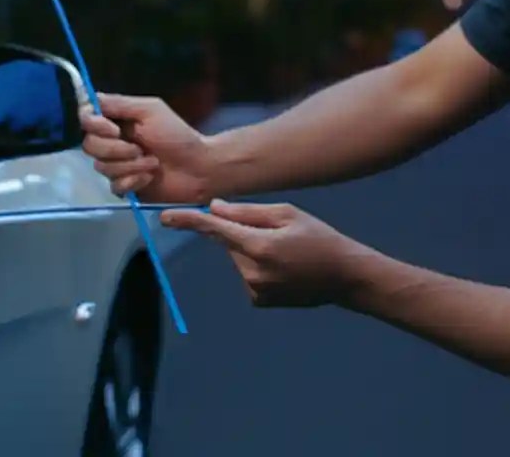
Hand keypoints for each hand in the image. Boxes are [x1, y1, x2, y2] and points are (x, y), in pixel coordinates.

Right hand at [79, 93, 212, 202]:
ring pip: (102, 168)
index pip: (86, 121)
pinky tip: (149, 178)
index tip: (113, 129)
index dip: (95, 126)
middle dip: (115, 149)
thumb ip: (119, 104)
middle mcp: (112, 143)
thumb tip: (90, 101)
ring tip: (153, 163)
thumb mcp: (150, 110)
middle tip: (140, 149)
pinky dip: (133, 181)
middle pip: (89, 146)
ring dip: (130, 165)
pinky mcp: (126, 187)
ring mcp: (118, 166)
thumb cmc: (177, 135)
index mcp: (116, 122)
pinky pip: (115, 186)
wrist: (199, 168)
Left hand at [160, 200, 369, 307]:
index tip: (165, 217)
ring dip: (251, 251)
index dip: (189, 221)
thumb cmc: (318, 238)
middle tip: (277, 233)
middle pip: (229, 242)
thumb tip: (214, 208)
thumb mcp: (287, 214)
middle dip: (242, 233)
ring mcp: (254, 290)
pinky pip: (246, 276)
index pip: (215, 229)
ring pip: (237, 259)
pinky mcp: (258, 301)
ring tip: (285, 252)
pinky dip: (257, 268)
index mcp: (259, 245)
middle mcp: (251, 271)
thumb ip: (248, 212)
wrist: (344, 276)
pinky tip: (283, 269)